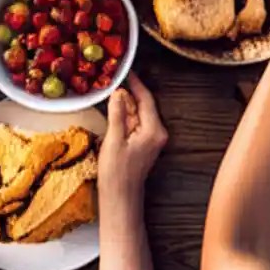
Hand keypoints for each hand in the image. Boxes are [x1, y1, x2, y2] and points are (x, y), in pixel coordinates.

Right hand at [98, 72, 168, 198]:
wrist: (121, 199)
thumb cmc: (116, 173)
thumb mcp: (114, 141)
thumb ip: (117, 115)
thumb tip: (117, 93)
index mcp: (154, 130)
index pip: (146, 99)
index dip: (135, 84)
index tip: (126, 70)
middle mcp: (157, 133)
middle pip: (144, 105)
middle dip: (130, 92)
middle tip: (115, 77)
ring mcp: (152, 139)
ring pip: (139, 114)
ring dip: (126, 103)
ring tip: (112, 89)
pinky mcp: (145, 145)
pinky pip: (136, 124)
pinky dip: (126, 116)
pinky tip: (114, 109)